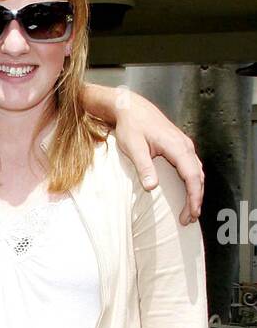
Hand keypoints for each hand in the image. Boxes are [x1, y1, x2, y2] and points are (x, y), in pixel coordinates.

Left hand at [112, 89, 202, 224]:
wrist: (131, 108)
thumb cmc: (131, 126)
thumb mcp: (134, 147)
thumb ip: (144, 167)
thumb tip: (152, 188)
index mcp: (177, 146)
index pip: (192, 176)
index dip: (193, 197)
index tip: (191, 213)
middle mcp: (185, 146)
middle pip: (197, 177)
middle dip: (195, 199)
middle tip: (188, 219)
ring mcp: (184, 145)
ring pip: (197, 172)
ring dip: (195, 192)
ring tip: (189, 212)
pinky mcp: (179, 146)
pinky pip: (191, 167)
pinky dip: (192, 183)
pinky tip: (187, 193)